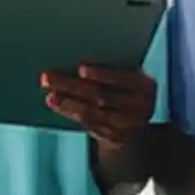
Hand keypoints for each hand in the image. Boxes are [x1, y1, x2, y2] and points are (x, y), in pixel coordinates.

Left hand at [41, 64, 155, 148]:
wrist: (135, 120)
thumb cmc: (126, 88)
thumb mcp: (129, 76)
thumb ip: (114, 68)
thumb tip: (78, 57)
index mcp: (146, 85)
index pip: (125, 78)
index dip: (104, 74)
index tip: (81, 68)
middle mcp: (140, 106)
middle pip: (103, 96)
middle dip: (73, 86)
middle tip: (48, 77)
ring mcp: (127, 124)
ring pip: (93, 112)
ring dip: (67, 102)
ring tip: (49, 93)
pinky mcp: (113, 137)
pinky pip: (88, 124)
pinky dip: (69, 112)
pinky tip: (56, 103)